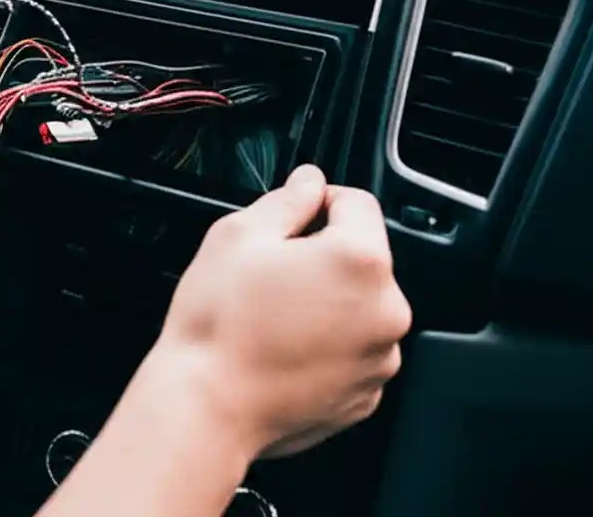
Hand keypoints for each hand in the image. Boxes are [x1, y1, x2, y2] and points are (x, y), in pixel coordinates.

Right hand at [158, 165, 410, 457]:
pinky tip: (283, 348)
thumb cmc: (217, 326)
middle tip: (270, 275)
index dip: (318, 202)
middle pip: (362, 259)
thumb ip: (286, 200)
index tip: (291, 218)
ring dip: (328, 303)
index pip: (357, 203)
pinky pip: (353, 352)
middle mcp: (387, 310)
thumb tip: (309, 183)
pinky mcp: (366, 395)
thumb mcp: (237, 236)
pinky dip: (327, 345)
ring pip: (359, 307)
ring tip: (274, 317)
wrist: (205, 408)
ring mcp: (380, 358)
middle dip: (323, 258)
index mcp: (361, 261)